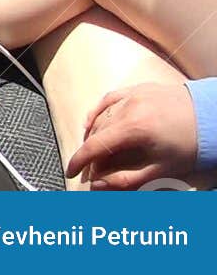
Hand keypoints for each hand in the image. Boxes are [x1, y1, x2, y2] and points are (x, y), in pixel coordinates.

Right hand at [66, 82, 200, 189]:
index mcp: (133, 128)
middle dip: (90, 153)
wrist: (211, 118)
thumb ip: (126, 179)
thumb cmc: (189, 145)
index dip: (79, 161)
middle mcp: (127, 108)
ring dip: (92, 135)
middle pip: (96, 133)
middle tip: (91, 170)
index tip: (71, 172)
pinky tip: (92, 122)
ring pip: (99, 116)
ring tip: (94, 151)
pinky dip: (97, 112)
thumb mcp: (161, 169)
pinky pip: (107, 99)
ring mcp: (130, 95)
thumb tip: (98, 185)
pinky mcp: (136, 89)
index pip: (95, 147)